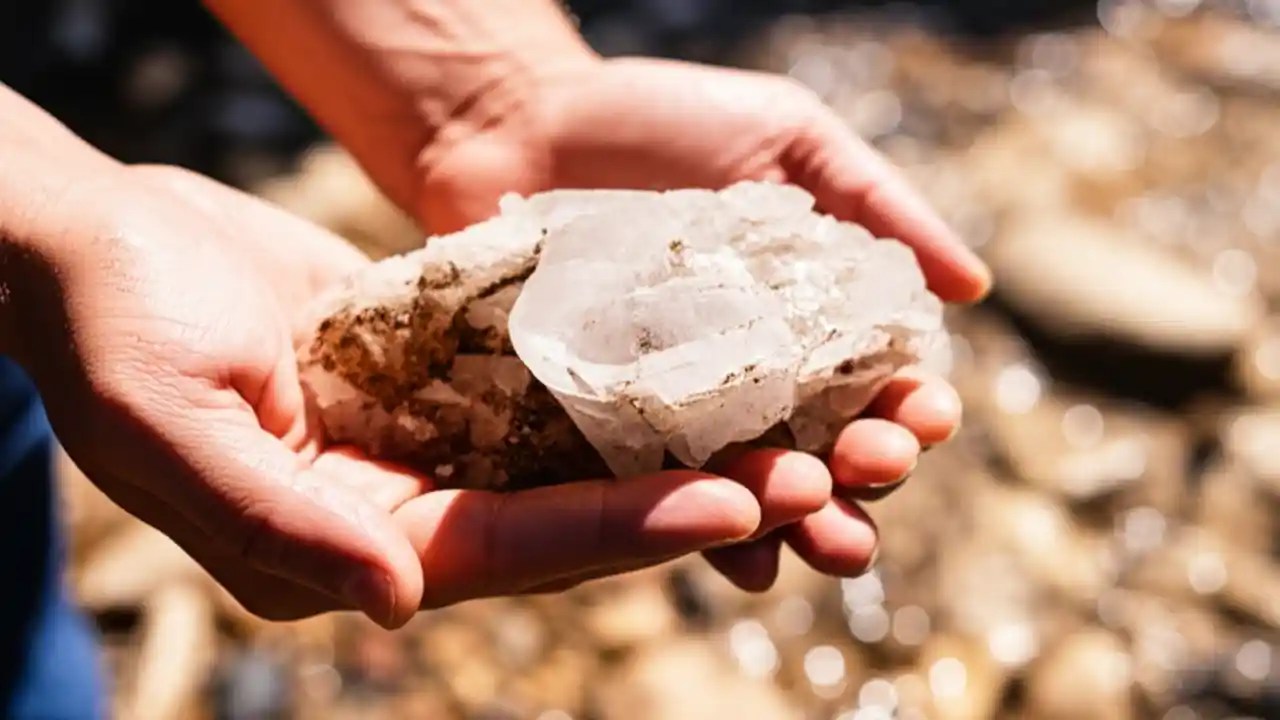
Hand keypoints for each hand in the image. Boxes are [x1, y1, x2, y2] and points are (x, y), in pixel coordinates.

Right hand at [15, 165, 823, 625]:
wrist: (102, 241)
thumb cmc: (109, 333)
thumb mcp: (169, 430)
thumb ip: (279, 526)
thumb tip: (403, 602)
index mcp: (343, 547)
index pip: (507, 551)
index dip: (619, 534)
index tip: (728, 506)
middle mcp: (402, 510)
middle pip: (568, 519)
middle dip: (683, 502)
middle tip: (804, 480)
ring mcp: (428, 442)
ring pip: (575, 456)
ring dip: (677, 445)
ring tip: (791, 429)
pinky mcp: (443, 375)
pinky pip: (548, 384)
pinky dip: (623, 380)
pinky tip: (704, 360)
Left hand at [416, 58, 977, 590]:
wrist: (522, 125)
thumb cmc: (660, 122)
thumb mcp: (785, 136)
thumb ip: (878, 204)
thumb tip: (974, 288)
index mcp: (813, 318)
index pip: (881, 382)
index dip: (910, 407)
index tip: (922, 414)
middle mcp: (758, 379)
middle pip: (832, 452)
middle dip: (867, 475)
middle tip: (873, 471)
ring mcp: (685, 414)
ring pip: (759, 491)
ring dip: (803, 524)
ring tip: (824, 541)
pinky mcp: (612, 435)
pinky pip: (665, 495)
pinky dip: (708, 531)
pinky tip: (741, 555)